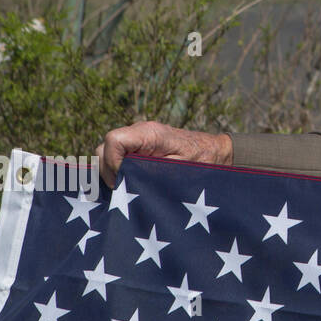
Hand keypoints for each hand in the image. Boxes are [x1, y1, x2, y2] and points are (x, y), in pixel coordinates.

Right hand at [95, 120, 232, 188]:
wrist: (216, 153)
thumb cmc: (202, 161)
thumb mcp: (178, 169)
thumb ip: (149, 171)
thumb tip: (124, 180)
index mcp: (150, 133)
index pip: (113, 140)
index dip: (112, 162)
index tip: (124, 179)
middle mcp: (140, 132)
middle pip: (104, 148)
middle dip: (109, 171)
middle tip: (125, 188)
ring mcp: (137, 139)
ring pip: (107, 154)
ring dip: (112, 172)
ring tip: (129, 187)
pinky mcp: (138, 147)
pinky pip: (117, 157)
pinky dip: (118, 171)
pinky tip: (130, 183)